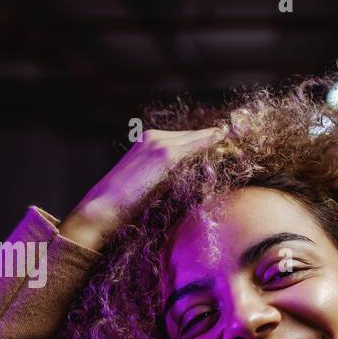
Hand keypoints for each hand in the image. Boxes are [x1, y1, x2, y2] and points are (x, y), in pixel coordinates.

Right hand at [58, 128, 223, 251]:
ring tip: (232, 134)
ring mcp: (159, 143)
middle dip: (212, 136)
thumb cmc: (123, 203)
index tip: (222, 138)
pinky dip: (208, 140)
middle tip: (233, 133)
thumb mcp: (148, 186)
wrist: (104, 205)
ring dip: (213, 137)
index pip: (182, 138)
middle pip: (191, 135)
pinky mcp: (165, 154)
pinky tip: (222, 136)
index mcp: (147, 143)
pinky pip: (193, 145)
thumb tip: (185, 181)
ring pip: (193, 138)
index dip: (203, 139)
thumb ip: (165, 178)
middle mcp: (152, 137)